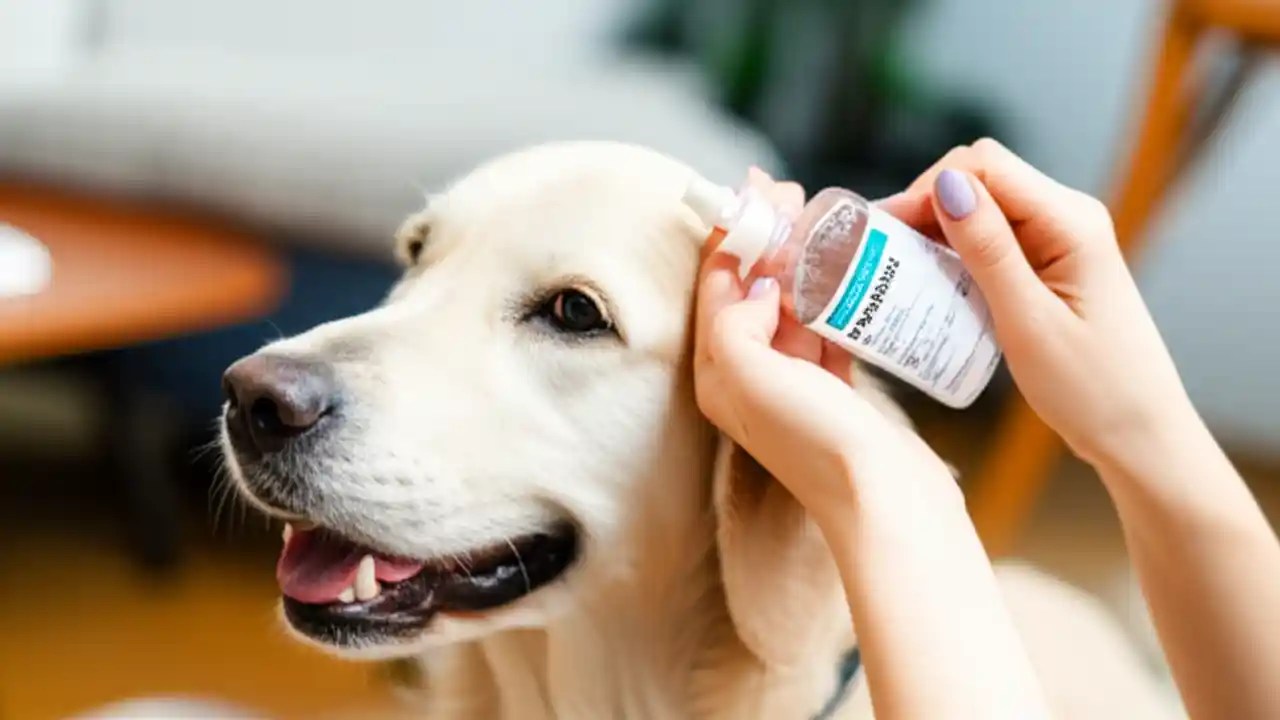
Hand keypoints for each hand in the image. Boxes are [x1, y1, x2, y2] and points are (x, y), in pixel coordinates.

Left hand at [694, 170, 960, 529]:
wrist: (886, 502)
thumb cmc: (814, 443)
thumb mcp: (748, 375)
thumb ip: (733, 320)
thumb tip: (758, 287)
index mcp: (719, 375)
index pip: (715, 286)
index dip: (733, 233)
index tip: (756, 189)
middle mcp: (749, 379)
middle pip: (749, 290)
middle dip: (766, 238)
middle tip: (789, 193)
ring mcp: (794, 385)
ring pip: (790, 306)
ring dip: (800, 260)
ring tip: (818, 218)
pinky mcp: (835, 392)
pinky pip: (827, 330)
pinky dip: (833, 295)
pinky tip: (847, 269)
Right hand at [880, 139, 1193, 468]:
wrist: (1138, 434)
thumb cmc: (1092, 389)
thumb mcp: (1028, 322)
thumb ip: (989, 251)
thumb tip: (948, 186)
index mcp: (1072, 222)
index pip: (986, 166)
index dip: (929, 187)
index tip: (885, 230)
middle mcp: (1068, 217)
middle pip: (982, 178)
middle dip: (926, 204)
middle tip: (882, 251)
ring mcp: (1060, 239)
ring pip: (983, 207)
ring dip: (937, 229)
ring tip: (896, 268)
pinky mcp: (1049, 264)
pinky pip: (993, 238)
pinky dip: (956, 251)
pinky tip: (932, 280)